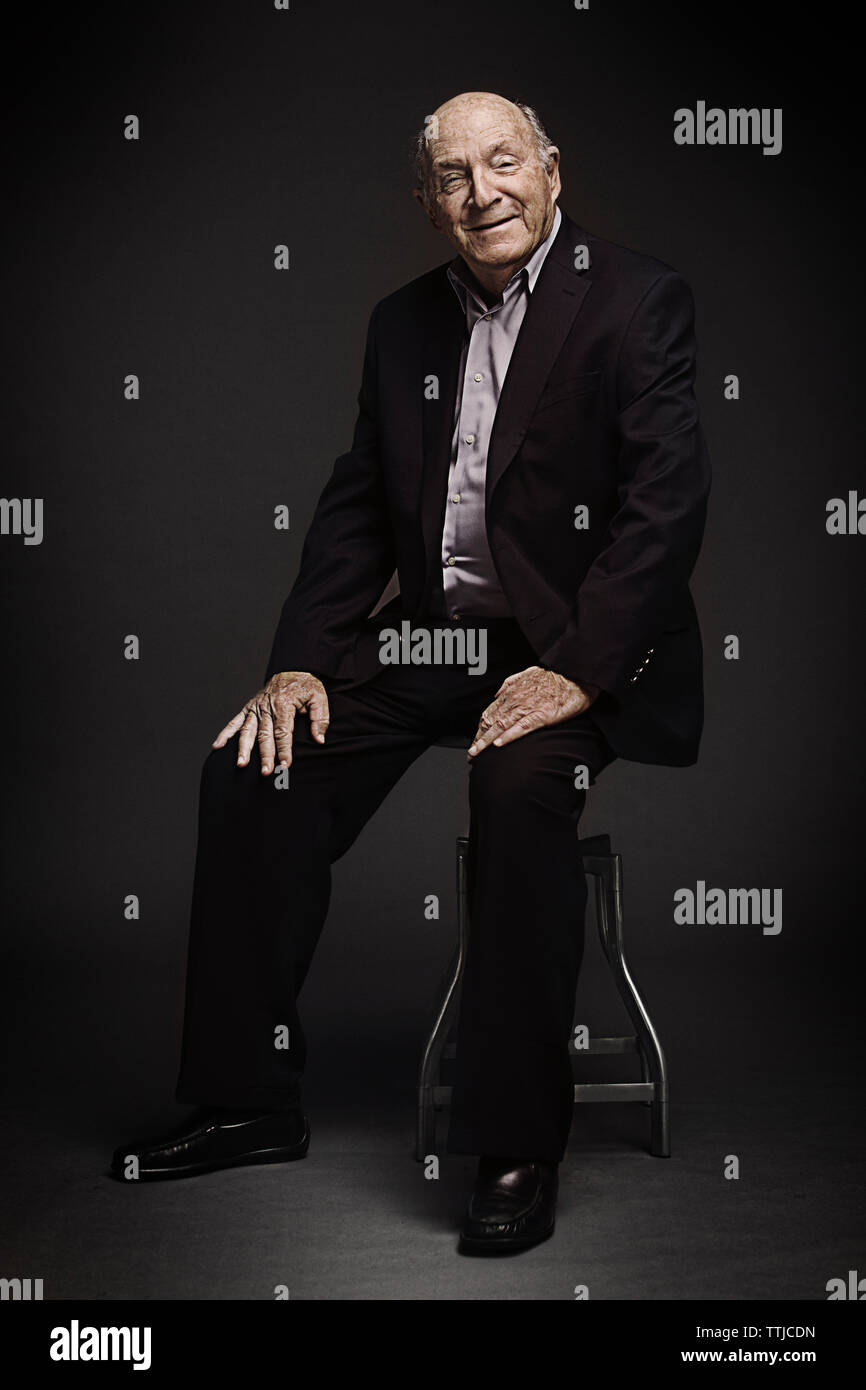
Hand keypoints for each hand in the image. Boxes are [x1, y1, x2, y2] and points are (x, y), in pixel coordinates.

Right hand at [212, 671, 329, 773]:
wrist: (292, 670)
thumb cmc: (306, 685)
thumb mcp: (319, 697)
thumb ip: (320, 719)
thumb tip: (319, 739)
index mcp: (284, 704)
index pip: (283, 732)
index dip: (284, 750)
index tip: (285, 765)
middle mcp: (267, 706)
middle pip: (265, 735)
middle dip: (265, 755)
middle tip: (265, 772)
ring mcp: (256, 707)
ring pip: (248, 731)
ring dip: (244, 748)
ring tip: (241, 764)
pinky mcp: (249, 707)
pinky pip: (235, 721)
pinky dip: (226, 733)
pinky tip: (218, 745)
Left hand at [467, 666, 599, 759]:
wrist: (576, 674)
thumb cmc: (554, 676)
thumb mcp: (528, 673)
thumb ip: (510, 683)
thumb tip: (496, 694)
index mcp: (511, 692)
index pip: (489, 714)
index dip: (479, 729)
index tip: (474, 741)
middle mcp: (515, 700)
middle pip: (490, 722)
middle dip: (478, 740)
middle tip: (470, 754)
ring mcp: (527, 708)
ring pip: (501, 726)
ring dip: (486, 741)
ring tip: (476, 754)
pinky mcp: (541, 716)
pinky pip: (521, 728)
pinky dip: (508, 736)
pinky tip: (499, 744)